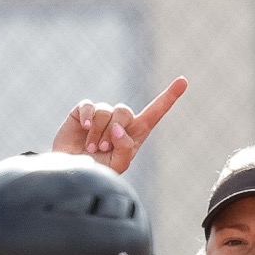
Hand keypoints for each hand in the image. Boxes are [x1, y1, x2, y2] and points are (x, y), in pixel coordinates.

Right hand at [51, 77, 188, 173]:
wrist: (71, 172)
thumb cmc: (97, 171)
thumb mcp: (118, 165)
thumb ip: (125, 148)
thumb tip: (118, 127)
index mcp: (135, 134)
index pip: (154, 114)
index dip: (169, 97)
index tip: (184, 82)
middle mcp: (120, 122)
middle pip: (125, 111)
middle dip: (114, 129)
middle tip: (103, 148)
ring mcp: (102, 115)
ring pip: (106, 110)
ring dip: (98, 131)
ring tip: (91, 148)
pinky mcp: (83, 111)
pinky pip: (89, 105)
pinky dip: (87, 116)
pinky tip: (84, 127)